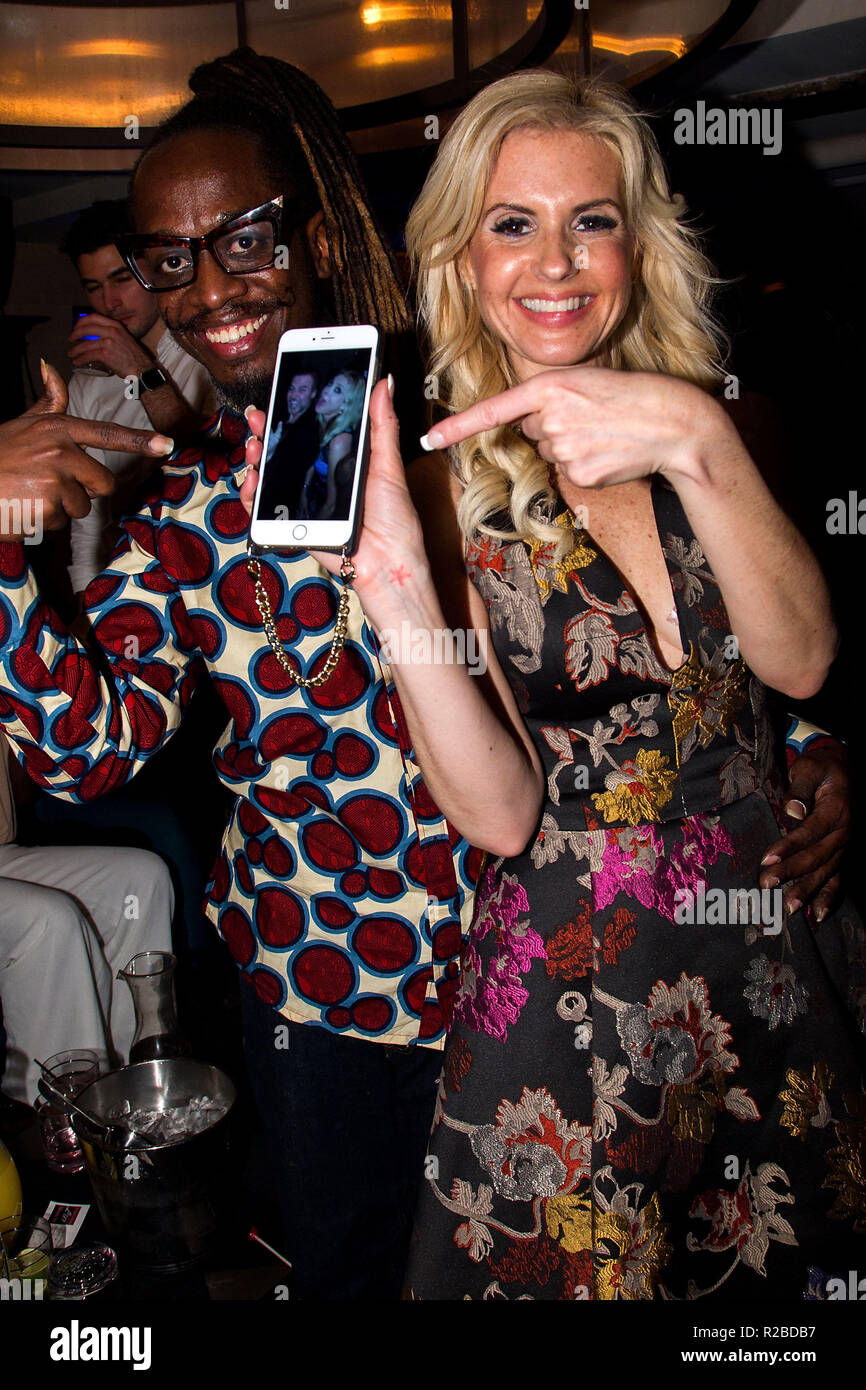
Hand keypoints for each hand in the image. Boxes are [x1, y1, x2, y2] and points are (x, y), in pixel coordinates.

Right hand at [0, 361, 173, 536]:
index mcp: (57, 428)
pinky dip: (46, 522)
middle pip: (103, 483)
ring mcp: (55, 479)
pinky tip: (26, 509)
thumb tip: (50, 366)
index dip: (140, 441)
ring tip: (33, 495)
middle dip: (86, 490)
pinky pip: (64, 523)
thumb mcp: (22, 423)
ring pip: (83, 506)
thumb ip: (46, 402)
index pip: (106, 433)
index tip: (167, 445)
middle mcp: (59, 451)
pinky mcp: (49, 506)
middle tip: (53, 485)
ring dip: (62, 508)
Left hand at [68, 313, 151, 377]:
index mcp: (116, 325)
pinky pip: (88, 355)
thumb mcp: (123, 338)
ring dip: (76, 349)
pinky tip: (77, 361)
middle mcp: (112, 331)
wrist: (142, 368)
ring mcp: (108, 342)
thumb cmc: (133, 356)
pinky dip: (80, 358)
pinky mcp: (105, 354)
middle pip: (87, 328)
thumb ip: (111, 333)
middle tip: (71, 339)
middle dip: (76, 333)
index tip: (76, 327)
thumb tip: (96, 335)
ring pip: (85, 343)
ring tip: (71, 353)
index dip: (82, 321)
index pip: (94, 317)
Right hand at [241, 380, 425, 600]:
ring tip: (255, 447)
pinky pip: (263, 511)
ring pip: (268, 477)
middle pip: (282, 451)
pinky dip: (250, 496)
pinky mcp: (293, 526)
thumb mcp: (388, 465)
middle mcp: (318, 480)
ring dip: (254, 458)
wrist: (388, 564)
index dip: (290, 415)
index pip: (308, 433)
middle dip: (264, 431)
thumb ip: (382, 424)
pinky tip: (252, 482)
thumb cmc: (395, 520)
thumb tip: (384, 381)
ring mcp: (303, 503)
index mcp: (339, 462)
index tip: (279, 395)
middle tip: (257, 416)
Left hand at [421, 367, 721, 488]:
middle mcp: (550, 417)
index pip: (493, 410)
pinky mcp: (579, 474)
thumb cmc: (631, 398)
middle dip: (553, 427)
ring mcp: (564, 448)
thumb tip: (531, 428)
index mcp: (549, 386)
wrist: (673, 422)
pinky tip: (609, 453)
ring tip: (605, 433)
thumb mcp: (586, 384)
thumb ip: (550, 402)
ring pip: (549, 453)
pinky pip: (568, 472)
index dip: (458, 426)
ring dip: (571, 447)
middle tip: (592, 418)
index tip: (430, 438)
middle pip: (531, 432)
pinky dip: (585, 466)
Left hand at [759, 741, 849, 920]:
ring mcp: (843, 846)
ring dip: (806, 891)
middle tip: (766, 885)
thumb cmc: (818, 769)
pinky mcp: (839, 854)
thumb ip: (800, 788)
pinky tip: (819, 914)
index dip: (788, 848)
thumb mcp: (809, 769)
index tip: (765, 861)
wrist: (838, 770)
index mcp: (835, 810)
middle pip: (815, 857)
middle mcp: (843, 832)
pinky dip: (829, 897)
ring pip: (824, 872)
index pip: (809, 832)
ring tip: (788, 908)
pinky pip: (837, 879)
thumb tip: (792, 810)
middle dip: (790, 873)